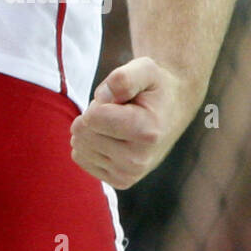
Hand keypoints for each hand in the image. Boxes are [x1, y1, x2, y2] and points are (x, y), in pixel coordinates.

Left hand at [70, 57, 187, 189]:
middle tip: (118, 111)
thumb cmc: (153, 87)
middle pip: (82, 132)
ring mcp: (128, 174)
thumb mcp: (145, 68)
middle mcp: (138, 160)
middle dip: (93, 115)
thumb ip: (123, 78)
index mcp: (147, 132)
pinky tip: (113, 138)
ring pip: (79, 145)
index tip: (121, 100)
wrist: (170, 111)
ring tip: (117, 124)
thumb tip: (102, 98)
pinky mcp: (118, 181)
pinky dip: (90, 143)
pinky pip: (80, 157)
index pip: (92, 118)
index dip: (99, 101)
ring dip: (92, 129)